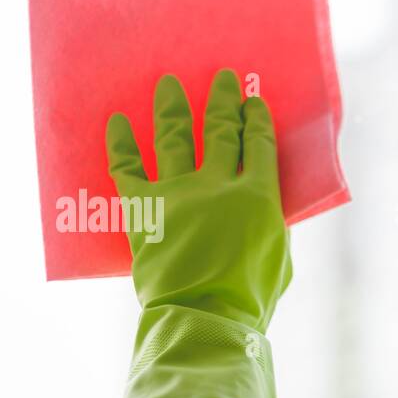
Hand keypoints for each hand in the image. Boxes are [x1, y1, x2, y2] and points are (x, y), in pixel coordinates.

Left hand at [108, 69, 291, 397]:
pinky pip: (128, 167)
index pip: (260, 144)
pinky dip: (121, 143)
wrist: (204, 319)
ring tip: (170, 85)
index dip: (257, 119)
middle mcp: (219, 184)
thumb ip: (273, 229)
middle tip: (223, 78)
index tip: (253, 101)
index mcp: (259, 197)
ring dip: (173, 107)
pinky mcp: (145, 208)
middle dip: (223, 100)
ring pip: (176, 137)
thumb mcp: (280, 262)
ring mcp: (179, 193)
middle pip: (221, 130)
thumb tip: (268, 213)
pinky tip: (117, 122)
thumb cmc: (250, 301)